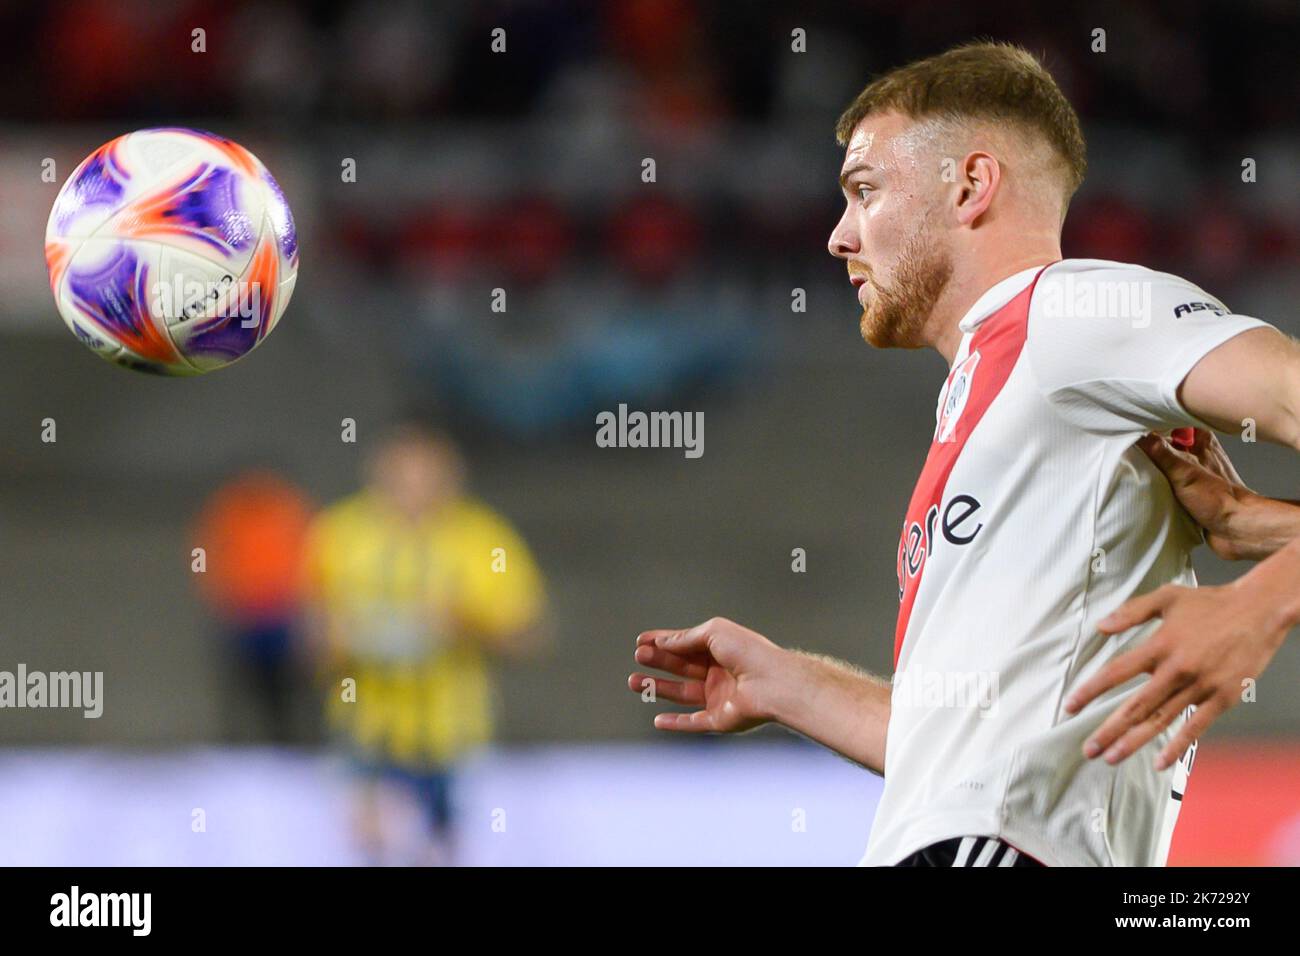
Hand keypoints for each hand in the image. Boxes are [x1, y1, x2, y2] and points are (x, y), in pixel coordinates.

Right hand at [628, 616, 785, 732]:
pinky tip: (658, 719)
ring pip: (682, 694)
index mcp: (720, 649)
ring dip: (657, 688)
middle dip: (658, 661)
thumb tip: (661, 641)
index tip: (640, 640)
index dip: (663, 642)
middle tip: (639, 656)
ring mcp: (719, 696)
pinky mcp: (720, 719)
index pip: (686, 644)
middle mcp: (719, 673)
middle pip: (681, 667)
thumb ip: (685, 638)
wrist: (772, 683)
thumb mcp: (713, 633)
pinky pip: (693, 722)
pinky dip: (675, 723)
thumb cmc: (748, 652)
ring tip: (633, 681)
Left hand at [1063, 581, 1290, 768]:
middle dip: (1108, 730)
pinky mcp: (1222, 698)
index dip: (1090, 691)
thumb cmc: (1210, 603)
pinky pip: (1195, 727)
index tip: (1070, 707)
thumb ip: (1131, 612)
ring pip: (1160, 720)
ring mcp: (1200, 687)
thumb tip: (1100, 627)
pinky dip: (1177, 746)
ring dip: (1133, 742)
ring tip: (1111, 758)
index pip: (1116, 672)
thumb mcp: (1167, 597)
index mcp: (1159, 645)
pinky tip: (1159, 762)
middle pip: (1135, 706)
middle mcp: (1176, 670)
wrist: (1260, 610)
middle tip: (1088, 749)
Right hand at [1138, 429, 1251, 558]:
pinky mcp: (1193, 491)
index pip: (1171, 422)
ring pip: (1166, 464)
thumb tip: (1138, 435)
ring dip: (1154, 471)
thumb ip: (1159, 451)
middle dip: (1149, 450)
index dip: (1152, 426)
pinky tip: (1150, 490)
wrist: (1237, 529)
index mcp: (1200, 441)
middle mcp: (1199, 454)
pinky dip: (1159, 486)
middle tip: (1134, 455)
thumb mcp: (1183, 471)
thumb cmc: (1219, 499)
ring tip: (1140, 474)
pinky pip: (1169, 482)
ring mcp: (1196, 473)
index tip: (1134, 432)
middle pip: (1166, 443)